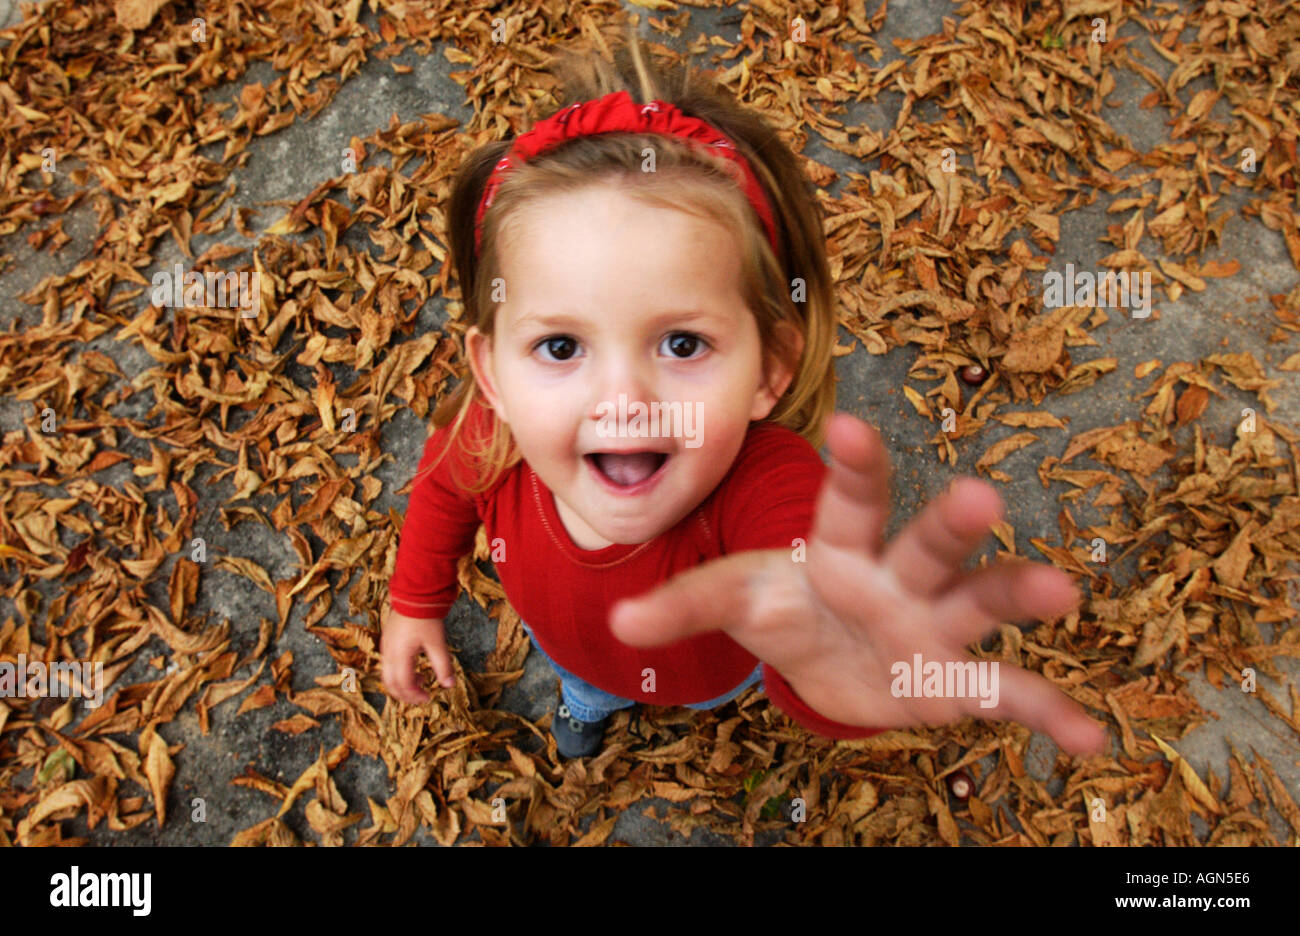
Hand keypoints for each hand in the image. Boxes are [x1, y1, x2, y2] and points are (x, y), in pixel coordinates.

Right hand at [380, 608, 455, 703]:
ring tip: (420, 681)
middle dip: (405, 695)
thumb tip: (450, 685)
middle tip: (421, 696)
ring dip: (401, 684)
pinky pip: (387, 665)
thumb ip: (443, 666)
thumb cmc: (426, 618)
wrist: (414, 595)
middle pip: (390, 684)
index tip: (428, 697)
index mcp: (400, 656)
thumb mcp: (437, 643)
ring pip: (387, 675)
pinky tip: (414, 667)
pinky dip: (398, 673)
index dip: (415, 695)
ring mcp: (386, 647)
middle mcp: (389, 654)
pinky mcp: (387, 641)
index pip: (404, 685)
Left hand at [608, 412, 1107, 755]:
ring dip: (1019, 594)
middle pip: (928, 543)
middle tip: (978, 498)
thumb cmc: (786, 607)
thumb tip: (617, 623)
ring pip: (983, 601)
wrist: (826, 658)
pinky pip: (1010, 693)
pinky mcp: (959, 680)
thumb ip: (686, 606)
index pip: (849, 499)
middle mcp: (901, 575)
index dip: (853, 465)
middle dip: (951, 523)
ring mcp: (938, 625)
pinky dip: (1050, 713)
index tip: (849, 423)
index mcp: (842, 546)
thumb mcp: (736, 600)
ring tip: (1062, 590)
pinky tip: (1093, 738)